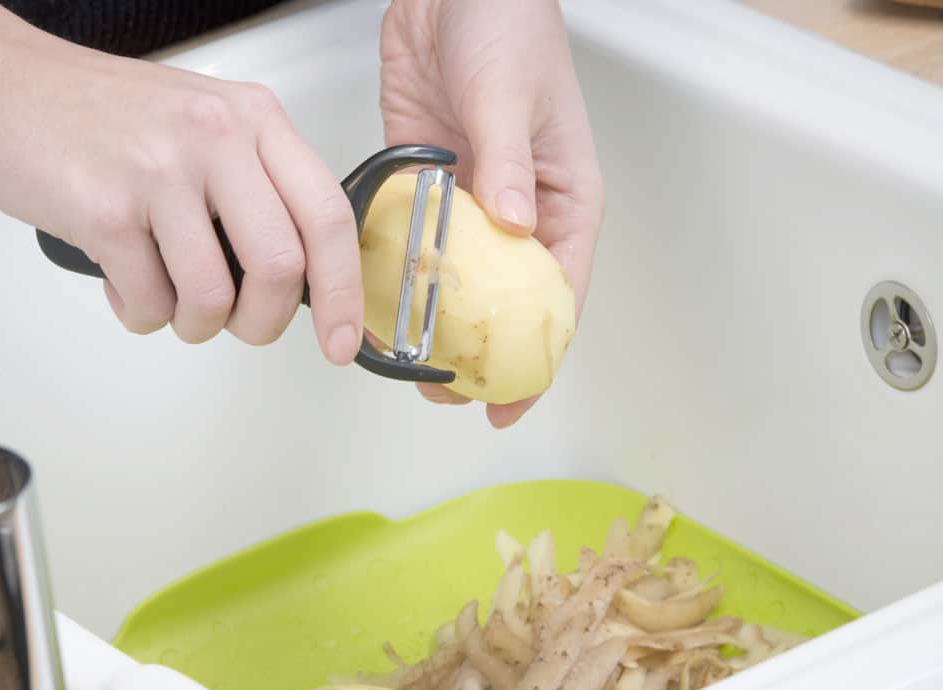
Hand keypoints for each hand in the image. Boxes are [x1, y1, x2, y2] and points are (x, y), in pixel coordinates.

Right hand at [0, 3, 363, 363]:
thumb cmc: (98, 114)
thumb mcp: (201, 125)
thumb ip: (253, 187)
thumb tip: (296, 278)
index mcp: (253, 119)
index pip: (327, 215)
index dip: (345, 291)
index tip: (342, 341)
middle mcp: (216, 137)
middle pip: (282, 268)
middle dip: (262, 322)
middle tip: (235, 323)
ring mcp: (159, 172)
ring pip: (212, 298)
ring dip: (192, 324)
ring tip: (164, 296)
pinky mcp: (105, 209)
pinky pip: (149, 303)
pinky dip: (139, 314)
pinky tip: (121, 280)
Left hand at [379, 0, 602, 427]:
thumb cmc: (507, 23)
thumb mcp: (510, 95)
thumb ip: (507, 163)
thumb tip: (514, 225)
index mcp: (564, 198)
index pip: (561, 293)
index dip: (539, 354)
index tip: (509, 399)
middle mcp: (519, 212)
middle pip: (506, 303)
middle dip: (480, 353)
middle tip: (443, 392)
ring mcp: (471, 202)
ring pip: (458, 283)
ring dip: (435, 325)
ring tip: (406, 366)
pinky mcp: (427, 184)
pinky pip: (415, 243)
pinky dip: (400, 276)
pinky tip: (379, 307)